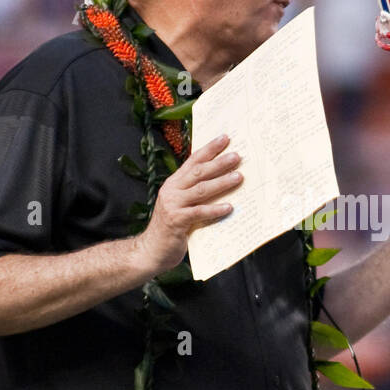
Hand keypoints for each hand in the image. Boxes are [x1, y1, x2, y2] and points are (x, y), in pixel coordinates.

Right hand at [135, 134, 241, 274]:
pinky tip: (229, 207)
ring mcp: (173, 205)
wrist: (151, 251)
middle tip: (237, 157)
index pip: (193, 161)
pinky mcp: (176, 221)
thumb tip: (222, 183)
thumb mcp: (181, 206)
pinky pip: (199, 212)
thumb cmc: (170, 229)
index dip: (209, 149)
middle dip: (219, 162)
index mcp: (173, 183)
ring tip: (238, 177)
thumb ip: (196, 194)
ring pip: (201, 189)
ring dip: (221, 182)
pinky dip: (215, 209)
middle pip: (198, 172)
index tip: (225, 139)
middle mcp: (172, 190)